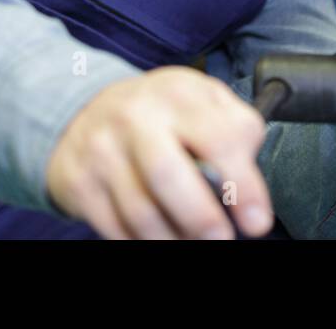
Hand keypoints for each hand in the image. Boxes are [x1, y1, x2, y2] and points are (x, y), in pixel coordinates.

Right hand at [47, 66, 272, 239]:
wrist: (87, 110)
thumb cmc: (162, 113)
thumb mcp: (203, 102)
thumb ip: (234, 131)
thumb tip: (249, 187)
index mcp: (179, 93)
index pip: (219, 139)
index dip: (243, 187)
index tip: (257, 221)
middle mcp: (135, 116)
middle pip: (168, 175)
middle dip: (201, 219)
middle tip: (221, 239)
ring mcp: (102, 149)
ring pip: (140, 211)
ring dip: (173, 239)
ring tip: (192, 242)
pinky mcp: (79, 181)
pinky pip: (114, 227)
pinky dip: (142, 242)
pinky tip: (161, 237)